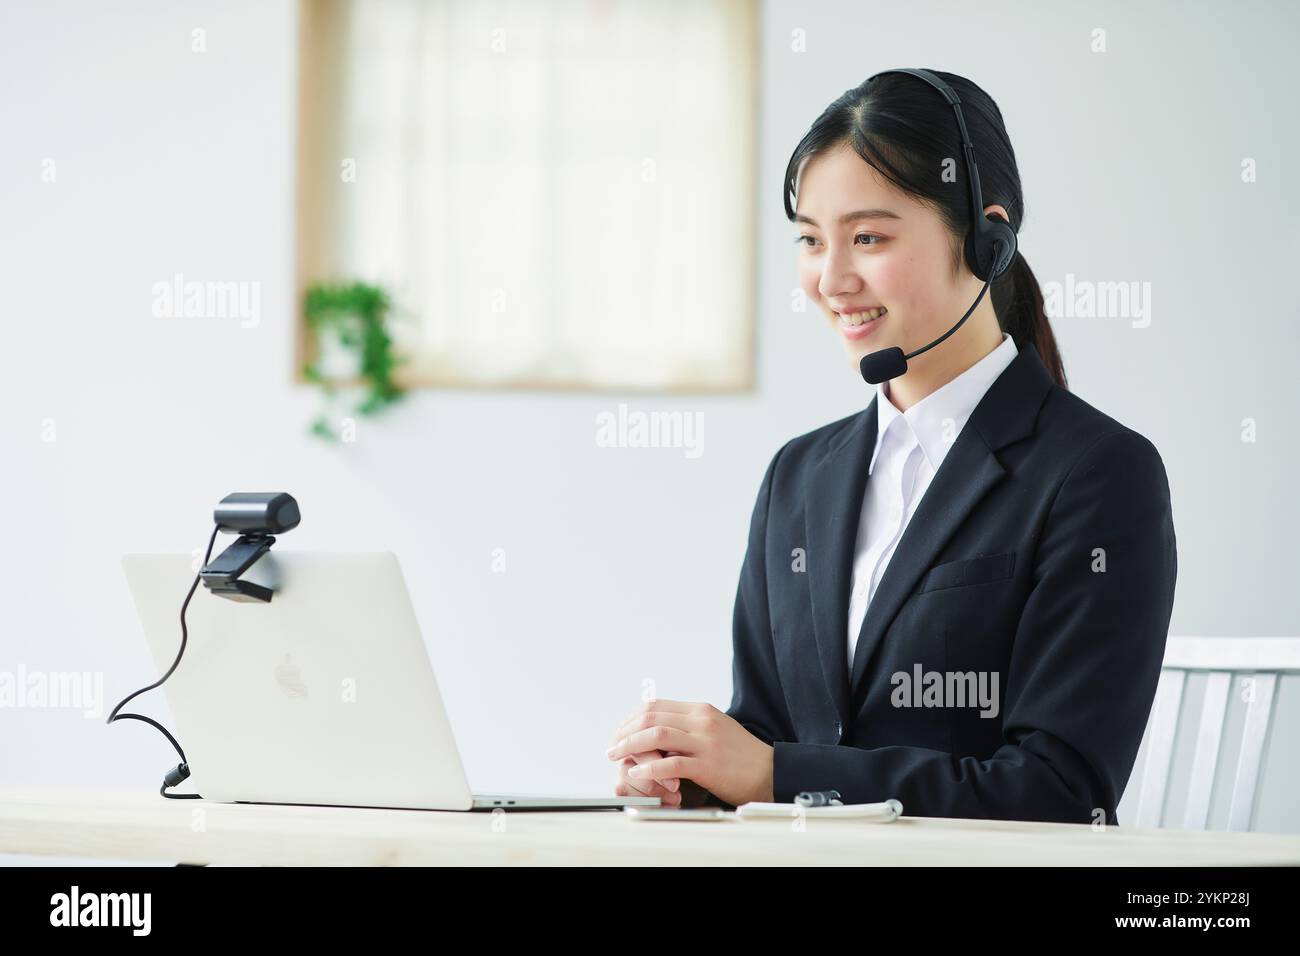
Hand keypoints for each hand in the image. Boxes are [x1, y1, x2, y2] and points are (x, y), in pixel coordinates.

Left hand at [607, 699, 773, 807]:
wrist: (769, 771)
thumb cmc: (740, 754)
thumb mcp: (714, 729)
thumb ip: (688, 726)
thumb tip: (658, 731)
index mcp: (700, 710)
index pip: (656, 706)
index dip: (631, 718)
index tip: (619, 732)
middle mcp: (701, 721)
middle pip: (651, 717)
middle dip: (624, 731)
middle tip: (611, 746)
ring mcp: (705, 742)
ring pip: (657, 736)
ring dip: (630, 746)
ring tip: (616, 756)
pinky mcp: (708, 765)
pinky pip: (672, 763)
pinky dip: (650, 767)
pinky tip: (638, 772)